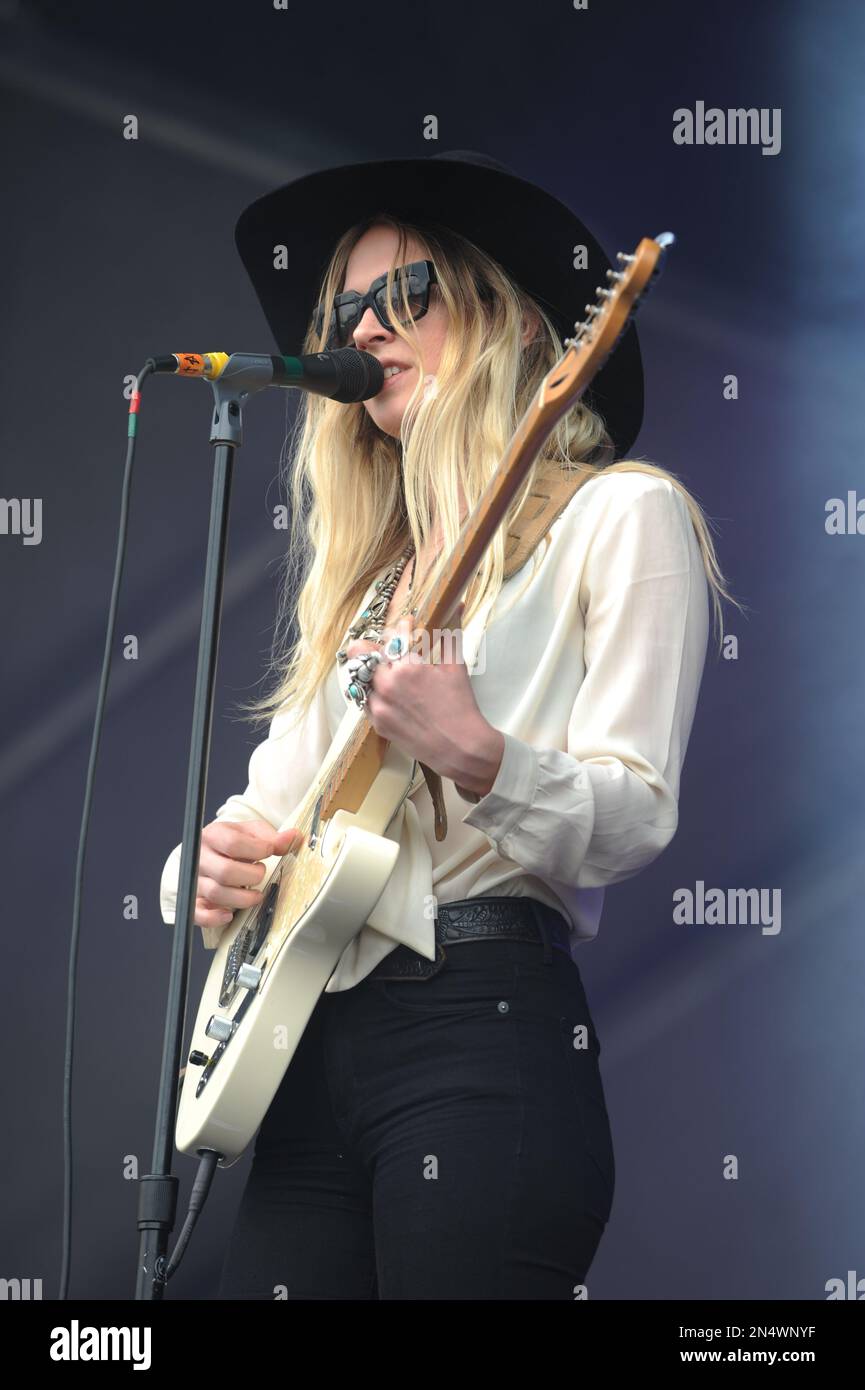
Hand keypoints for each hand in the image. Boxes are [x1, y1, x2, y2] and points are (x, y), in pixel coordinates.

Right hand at [194, 819, 303, 933]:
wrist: (208, 851)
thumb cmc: (231, 842)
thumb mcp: (251, 833)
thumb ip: (271, 837)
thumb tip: (293, 838)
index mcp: (212, 835)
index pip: (233, 843)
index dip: (257, 849)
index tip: (268, 851)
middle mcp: (199, 857)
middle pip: (225, 871)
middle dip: (252, 876)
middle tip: (261, 872)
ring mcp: (194, 880)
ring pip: (216, 893)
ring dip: (243, 898)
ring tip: (256, 894)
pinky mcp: (192, 900)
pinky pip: (198, 913)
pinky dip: (214, 918)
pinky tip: (229, 914)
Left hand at [341, 605, 504, 793]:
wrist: (461, 748)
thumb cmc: (460, 707)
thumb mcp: (455, 666)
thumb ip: (450, 632)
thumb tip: (456, 604)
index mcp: (408, 667)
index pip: (392, 634)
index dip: (401, 627)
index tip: (408, 626)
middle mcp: (387, 685)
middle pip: (359, 651)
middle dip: (372, 646)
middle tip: (386, 648)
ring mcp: (379, 706)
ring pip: (357, 677)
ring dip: (369, 671)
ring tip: (385, 672)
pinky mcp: (377, 723)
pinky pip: (364, 700)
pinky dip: (373, 693)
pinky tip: (389, 693)